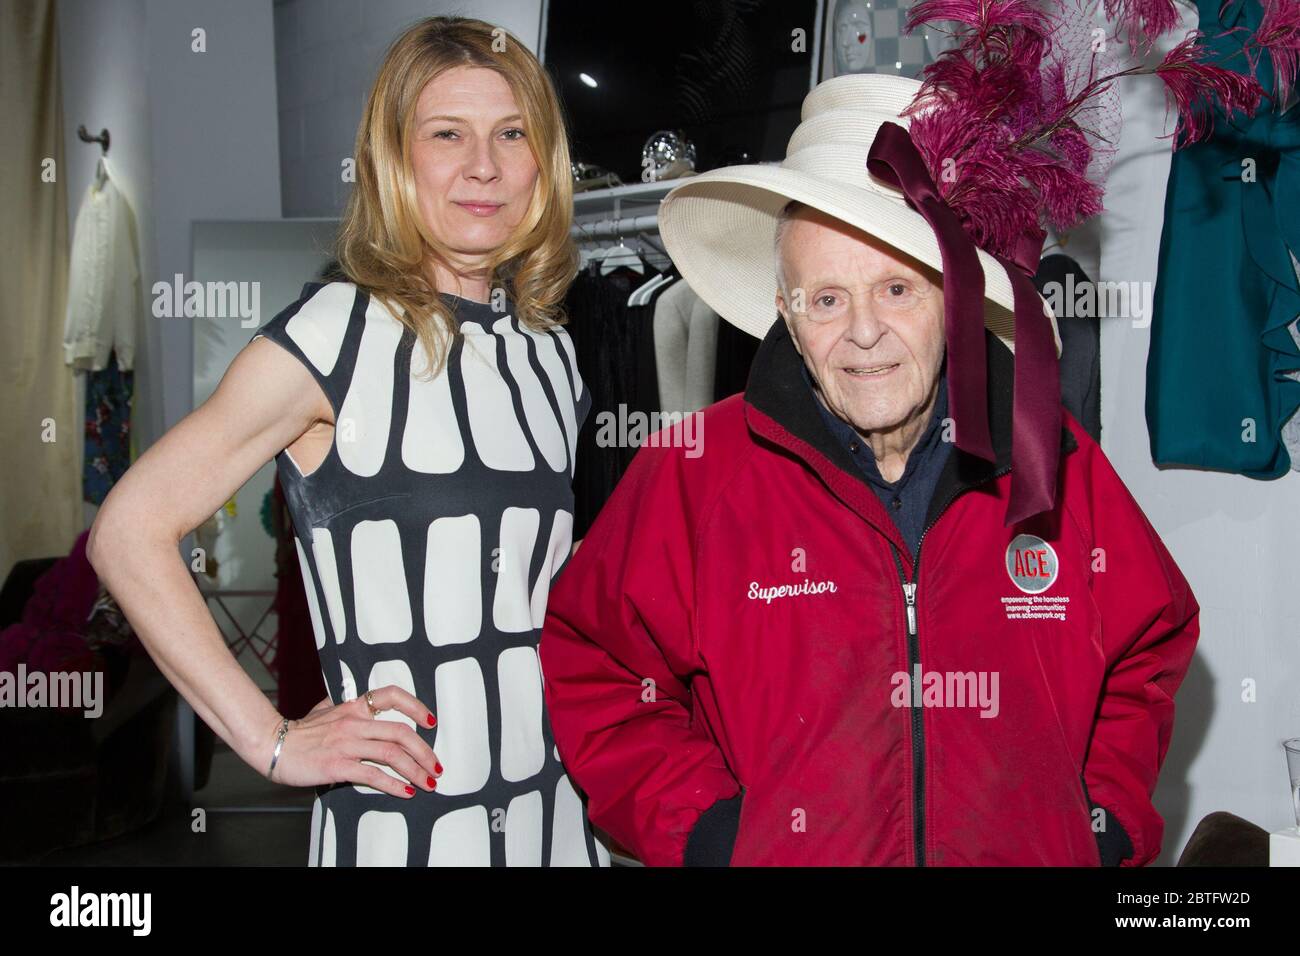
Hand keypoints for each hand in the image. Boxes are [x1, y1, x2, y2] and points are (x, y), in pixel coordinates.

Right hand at [266, 686, 441, 797]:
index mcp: (353, 707)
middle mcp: (353, 723)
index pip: (390, 696)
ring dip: (415, 771)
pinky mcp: (337, 765)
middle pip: (401, 732)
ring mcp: (346, 744)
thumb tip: (359, 703)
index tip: (431, 722)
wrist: (272, 745)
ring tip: (429, 783)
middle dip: (424, 752)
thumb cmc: (300, 731)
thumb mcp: (325, 710)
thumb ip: (345, 707)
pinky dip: (393, 784)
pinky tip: (405, 792)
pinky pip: (372, 774)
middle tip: (437, 767)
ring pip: (391, 754)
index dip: (416, 706)